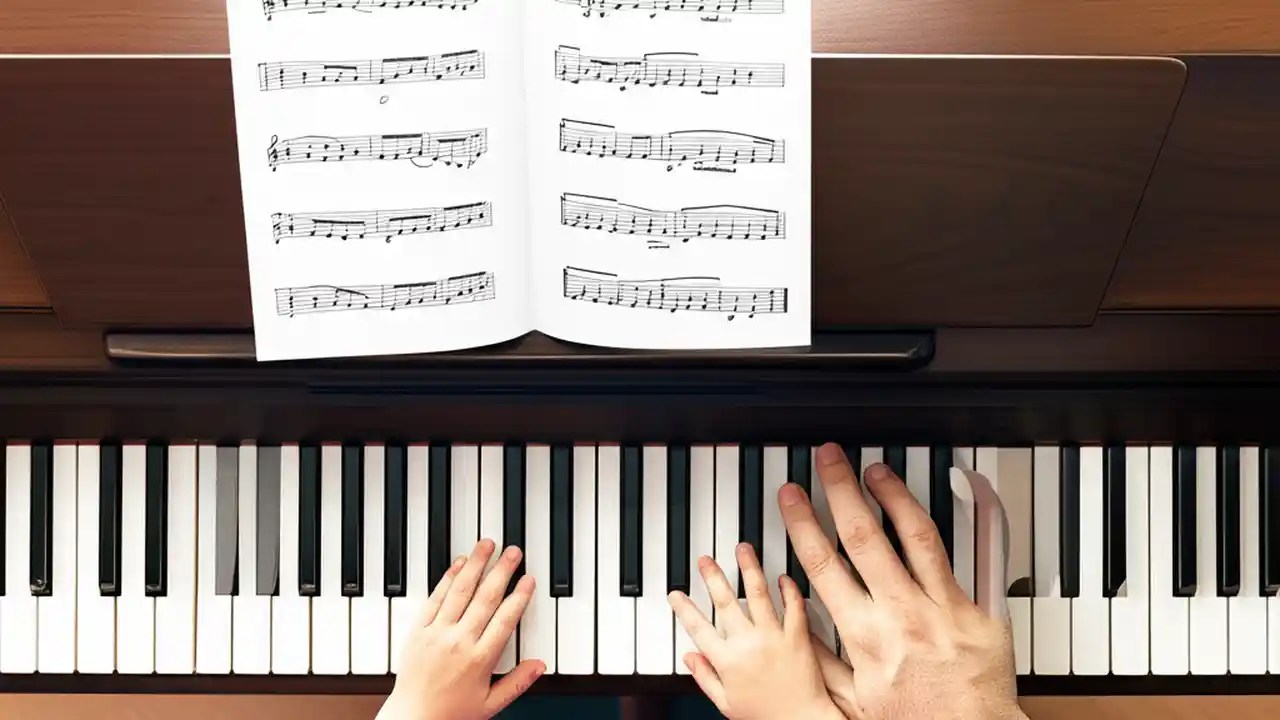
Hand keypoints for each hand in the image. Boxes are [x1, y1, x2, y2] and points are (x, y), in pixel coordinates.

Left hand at [377, 540, 544, 719]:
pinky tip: (459, 563)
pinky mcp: (418, 630)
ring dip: (475, 565)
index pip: (505, 620)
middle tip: (514, 552)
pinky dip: (448, 579)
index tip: (528, 579)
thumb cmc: (451, 714)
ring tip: (487, 545)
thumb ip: (518, 682)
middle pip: (485, 598)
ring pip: (460, 591)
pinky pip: (435, 598)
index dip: (519, 597)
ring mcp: (437, 634)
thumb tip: (540, 665)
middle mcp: (458, 642)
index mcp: (479, 660)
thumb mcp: (491, 704)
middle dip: (501, 571)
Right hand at [667, 543, 843, 719]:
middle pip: (726, 602)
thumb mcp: (726, 704)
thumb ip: (705, 678)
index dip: (684, 609)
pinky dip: (788, 589)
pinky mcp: (798, 637)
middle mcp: (748, 644)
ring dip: (749, 568)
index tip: (676, 594)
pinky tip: (782, 575)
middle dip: (712, 577)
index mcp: (727, 662)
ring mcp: (774, 637)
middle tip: (705, 559)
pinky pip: (793, 606)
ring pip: (759, 593)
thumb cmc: (765, 717)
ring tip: (743, 549)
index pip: (698, 628)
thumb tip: (688, 658)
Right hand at [778, 443, 1025, 719]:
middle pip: (865, 537)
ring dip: (893, 496)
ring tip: (876, 470)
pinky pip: (972, 555)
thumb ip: (820, 656)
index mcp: (866, 636)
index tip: (792, 496)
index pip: (824, 564)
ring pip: (916, 536)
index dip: (802, 523)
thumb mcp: (851, 698)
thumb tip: (795, 620)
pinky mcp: (978, 611)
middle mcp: (902, 615)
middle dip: (841, 490)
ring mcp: (943, 608)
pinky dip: (968, 519)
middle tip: (829, 459)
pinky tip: (961, 492)